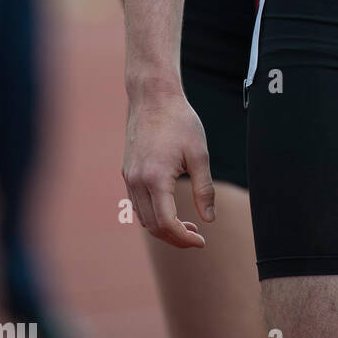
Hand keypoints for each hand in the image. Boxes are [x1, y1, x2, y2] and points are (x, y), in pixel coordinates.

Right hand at [123, 89, 214, 247]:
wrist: (153, 97)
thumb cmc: (180, 121)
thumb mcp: (199, 154)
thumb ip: (204, 189)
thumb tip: (210, 220)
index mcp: (155, 178)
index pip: (166, 223)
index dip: (184, 238)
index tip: (201, 241)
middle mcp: (137, 181)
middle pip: (152, 226)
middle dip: (175, 237)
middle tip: (197, 236)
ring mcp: (129, 177)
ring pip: (142, 218)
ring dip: (163, 228)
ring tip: (187, 226)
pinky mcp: (127, 172)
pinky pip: (137, 204)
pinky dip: (153, 214)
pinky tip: (170, 209)